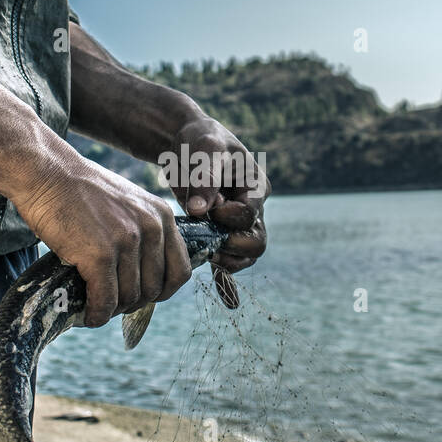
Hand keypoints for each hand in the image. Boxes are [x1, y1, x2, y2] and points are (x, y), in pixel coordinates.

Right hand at [14, 145, 191, 327]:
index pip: (180, 270)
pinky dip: (97, 314)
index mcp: (162, 216)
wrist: (47, 173)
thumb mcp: (127, 202)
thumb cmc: (79, 190)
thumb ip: (143, 230)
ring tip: (96, 307)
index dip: (163, 291)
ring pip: (130, 297)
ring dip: (112, 310)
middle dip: (133, 303)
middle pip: (154, 289)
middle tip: (111, 302)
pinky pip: (105, 299)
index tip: (143, 295)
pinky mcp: (100, 254)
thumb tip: (144, 273)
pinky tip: (88, 315)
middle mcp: (151, 228)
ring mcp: (126, 241)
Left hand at [164, 115, 268, 274]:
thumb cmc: (200, 140)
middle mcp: (251, 209)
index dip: (230, 218)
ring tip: (206, 256)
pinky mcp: (218, 234)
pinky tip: (227, 301)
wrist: (185, 143)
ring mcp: (236, 225)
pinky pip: (228, 261)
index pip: (250, 215)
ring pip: (243, 256)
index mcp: (256, 187)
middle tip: (211, 243)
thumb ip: (205, 178)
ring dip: (226, 260)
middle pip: (256, 242)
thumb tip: (200, 210)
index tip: (210, 208)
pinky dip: (226, 280)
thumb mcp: (204, 150)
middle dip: (233, 246)